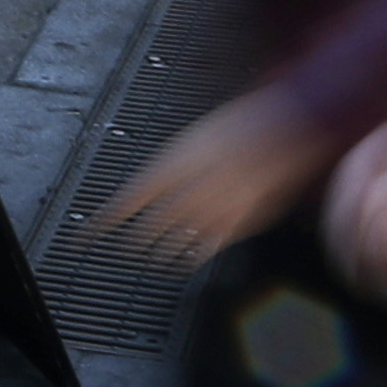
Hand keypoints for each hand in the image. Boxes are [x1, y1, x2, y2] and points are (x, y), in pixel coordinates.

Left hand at [92, 90, 326, 268]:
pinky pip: (214, 242)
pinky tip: (184, 262)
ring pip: (183, 233)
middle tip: (121, 245)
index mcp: (183, 158)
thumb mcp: (197, 136)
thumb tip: (148, 189)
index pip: (138, 192)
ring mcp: (224, 202)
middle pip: (158, 218)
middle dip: (136, 234)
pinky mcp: (246, 217)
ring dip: (161, 248)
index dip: (114, 213)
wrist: (290, 126)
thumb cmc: (243, 124)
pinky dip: (196, 253)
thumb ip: (173, 164)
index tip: (96, 227)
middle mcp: (200, 182)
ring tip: (145, 256)